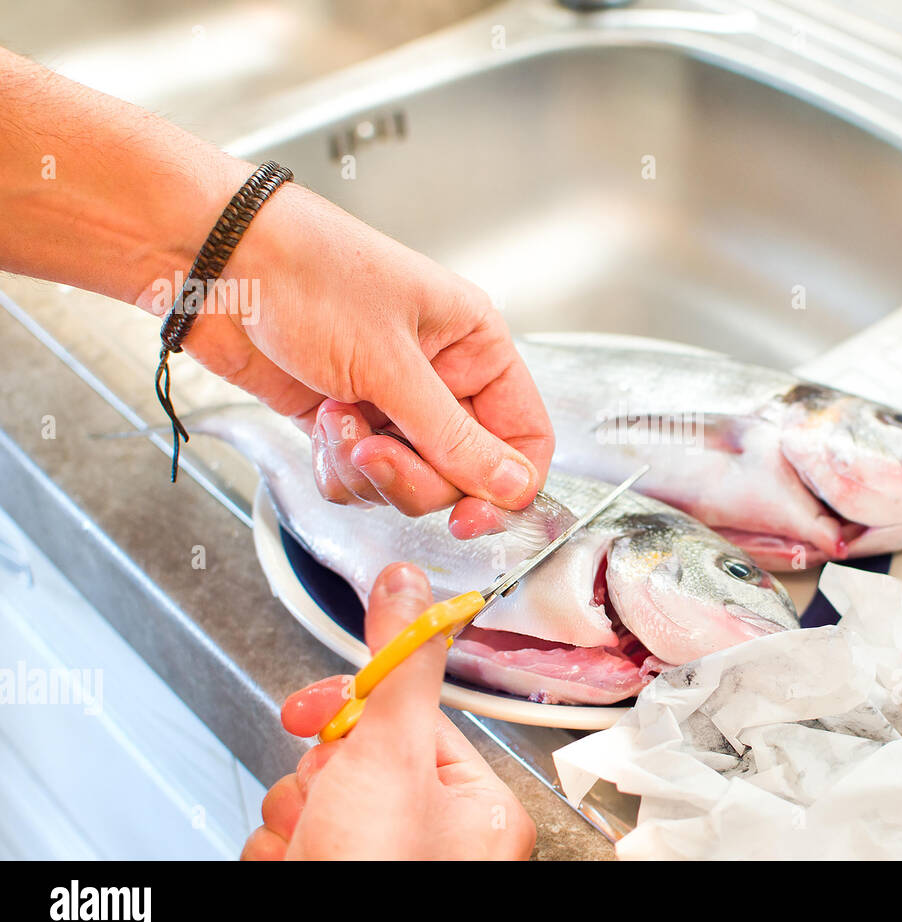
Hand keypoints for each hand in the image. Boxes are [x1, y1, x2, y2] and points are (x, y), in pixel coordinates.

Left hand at [153, 182, 553, 525]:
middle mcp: (441, 377)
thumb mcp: (391, 363)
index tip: (473, 516)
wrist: (214, 261)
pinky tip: (319, 424)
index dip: (506, 484)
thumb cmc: (308, 275)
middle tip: (376, 450)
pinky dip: (337, 468)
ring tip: (336, 419)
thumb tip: (515, 487)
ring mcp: (390, 402)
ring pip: (409, 482)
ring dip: (369, 470)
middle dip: (416, 475)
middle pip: (462, 472)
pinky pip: (360, 478)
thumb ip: (455, 437)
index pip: (523, 436)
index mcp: (475, 346)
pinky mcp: (343, 420)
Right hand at [241, 562, 535, 859]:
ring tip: (311, 850)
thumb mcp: (392, 755)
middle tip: (326, 806)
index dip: (359, 711)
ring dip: (294, 819)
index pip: (408, 720)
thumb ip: (399, 665)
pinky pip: (286, 841)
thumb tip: (408, 587)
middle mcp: (431, 838)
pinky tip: (293, 866)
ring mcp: (375, 862)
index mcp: (474, 806)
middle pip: (352, 757)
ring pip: (311, 799)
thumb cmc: (377, 877)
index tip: (321, 712)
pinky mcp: (327, 875)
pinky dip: (278, 852)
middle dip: (319, 778)